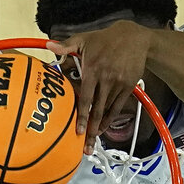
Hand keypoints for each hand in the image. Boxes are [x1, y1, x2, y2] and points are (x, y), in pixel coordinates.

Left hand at [46, 20, 153, 154]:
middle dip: (92, 130)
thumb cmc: (105, 39)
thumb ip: (66, 45)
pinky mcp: (128, 87)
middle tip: (86, 146)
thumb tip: (49, 46)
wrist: (135, 37)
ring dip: (101, 127)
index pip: (86, 97)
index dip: (82, 116)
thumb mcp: (84, 39)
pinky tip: (104, 128)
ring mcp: (118, 84)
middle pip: (97, 109)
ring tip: (94, 142)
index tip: (79, 131)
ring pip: (108, 111)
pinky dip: (111, 118)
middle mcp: (106, 79)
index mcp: (93, 69)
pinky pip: (118, 106)